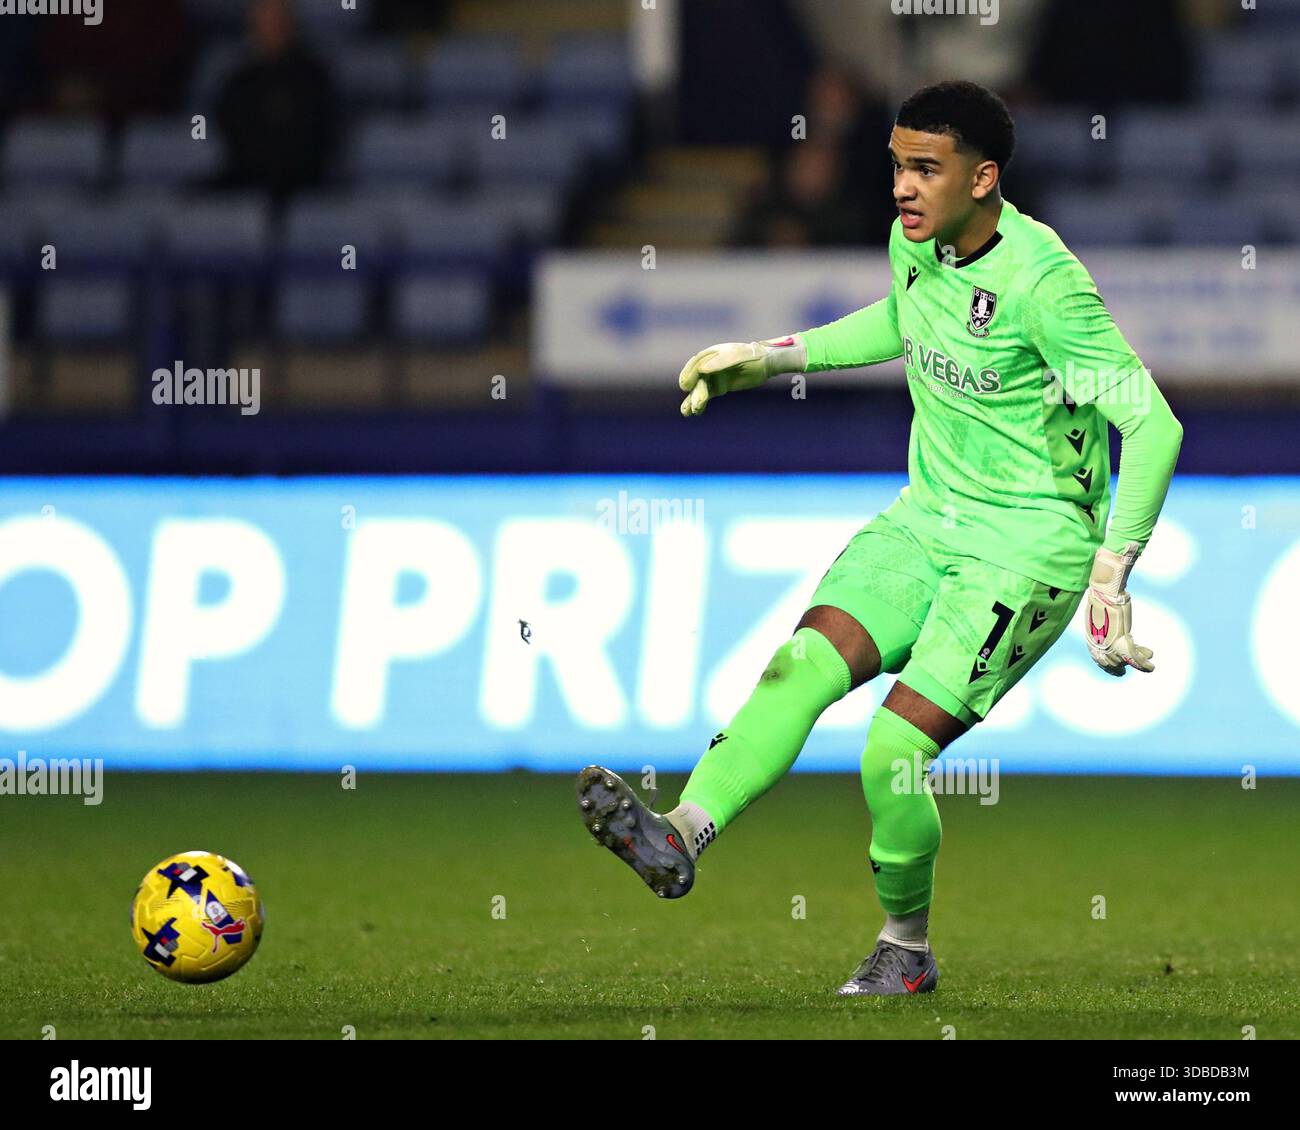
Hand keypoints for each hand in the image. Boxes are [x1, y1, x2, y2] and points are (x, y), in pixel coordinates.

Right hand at [678, 336, 803, 417]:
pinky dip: (700, 403)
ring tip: (688, 412)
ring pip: (699, 390)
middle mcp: (708, 366)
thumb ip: (719, 363)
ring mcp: (713, 377)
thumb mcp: (735, 357)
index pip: (696, 365)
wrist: (763, 363)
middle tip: (696, 405)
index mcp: (710, 354)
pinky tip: (694, 412)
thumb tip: (702, 370)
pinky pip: (706, 396)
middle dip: (695, 393)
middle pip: (697, 380)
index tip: (685, 386)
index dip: (689, 375)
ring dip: (693, 401)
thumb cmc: (749, 357)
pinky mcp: (719, 388)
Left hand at [1083, 541, 1153, 675]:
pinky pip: (1133, 658)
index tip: (1116, 668)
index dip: (1107, 665)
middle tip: (1131, 667)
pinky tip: (1151, 667)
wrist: (1104, 592)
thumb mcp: (1101, 610)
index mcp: (1091, 637)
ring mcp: (1109, 644)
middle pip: (1111, 661)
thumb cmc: (1101, 596)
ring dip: (1137, 663)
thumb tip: (1110, 610)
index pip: (1097, 657)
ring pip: (1124, 660)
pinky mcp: (1121, 641)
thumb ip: (1105, 616)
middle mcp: (1099, 644)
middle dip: (1121, 665)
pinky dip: (1143, 664)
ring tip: (1148, 665)